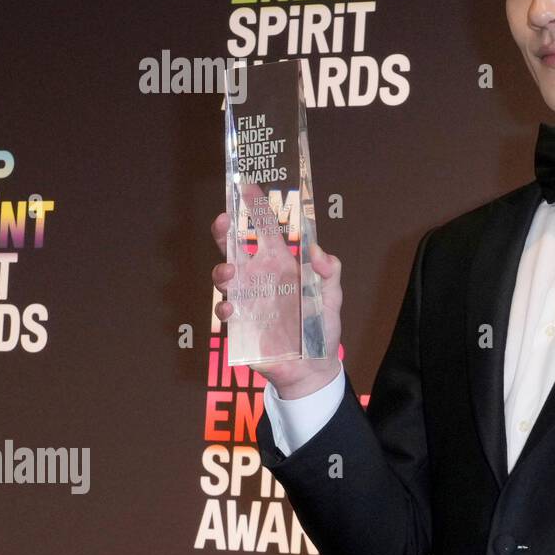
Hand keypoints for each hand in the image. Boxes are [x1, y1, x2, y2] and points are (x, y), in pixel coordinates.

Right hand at [210, 199, 343, 399]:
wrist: (312, 367)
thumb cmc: (320, 327)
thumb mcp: (332, 296)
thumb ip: (329, 272)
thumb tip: (319, 253)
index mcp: (281, 265)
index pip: (265, 231)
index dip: (256, 209)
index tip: (247, 187)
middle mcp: (259, 278)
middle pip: (235, 248)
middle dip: (225, 233)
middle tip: (222, 220)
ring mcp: (248, 299)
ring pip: (225, 277)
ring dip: (222, 271)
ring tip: (230, 271)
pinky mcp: (241, 324)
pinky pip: (226, 311)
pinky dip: (226, 307)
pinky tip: (233, 307)